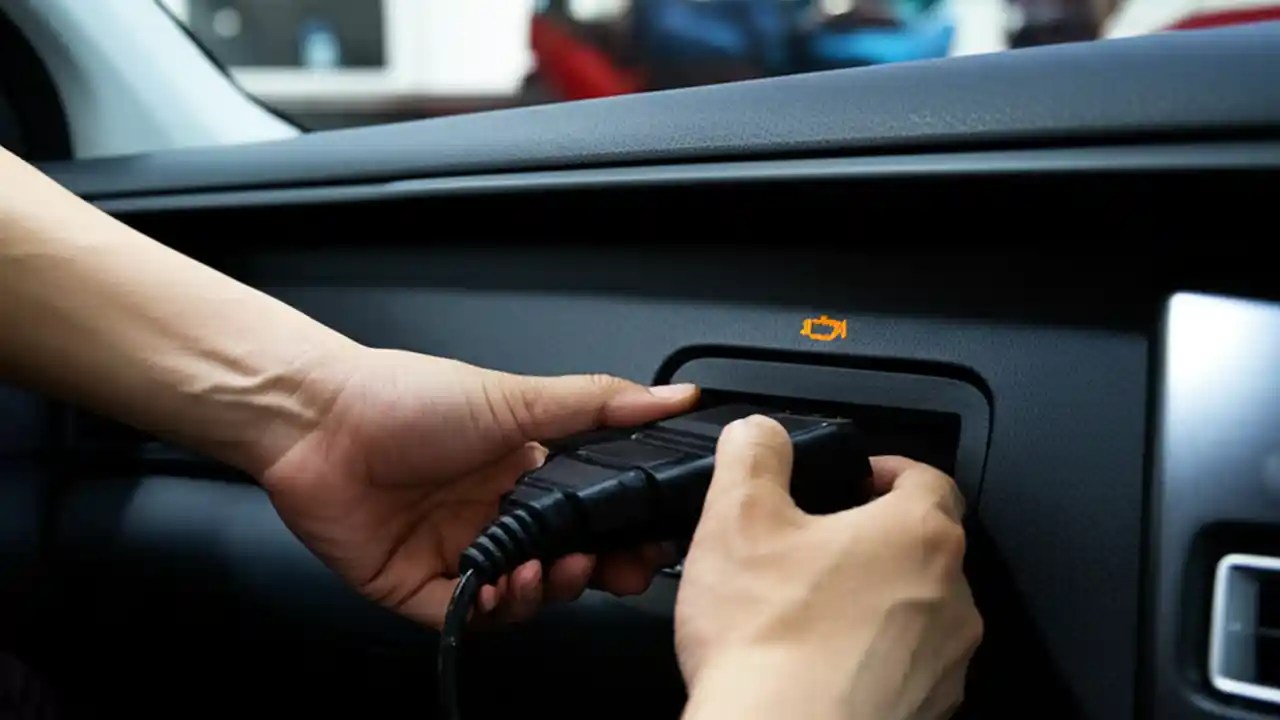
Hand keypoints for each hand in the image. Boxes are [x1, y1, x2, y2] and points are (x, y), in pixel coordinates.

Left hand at [258, 347, 698, 628]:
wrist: (317, 419)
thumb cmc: (407, 398)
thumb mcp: (517, 399)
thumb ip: (599, 404)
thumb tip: (672, 397)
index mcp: (522, 474)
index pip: (588, 518)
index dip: (621, 536)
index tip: (649, 542)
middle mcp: (492, 516)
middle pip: (560, 564)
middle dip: (593, 574)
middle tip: (612, 570)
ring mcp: (454, 553)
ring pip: (518, 598)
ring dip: (543, 592)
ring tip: (547, 571)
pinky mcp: (413, 586)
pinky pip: (462, 618)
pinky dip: (489, 612)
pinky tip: (500, 588)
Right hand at [675, 416, 982, 719]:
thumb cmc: (768, 641)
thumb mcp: (737, 516)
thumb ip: (754, 454)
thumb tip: (760, 432)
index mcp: (918, 535)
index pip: (927, 479)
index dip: (887, 471)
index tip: (856, 478)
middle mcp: (951, 598)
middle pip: (922, 547)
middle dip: (872, 541)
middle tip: (813, 548)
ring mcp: (945, 664)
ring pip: (917, 612)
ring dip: (874, 604)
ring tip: (810, 614)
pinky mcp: (927, 713)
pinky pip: (906, 670)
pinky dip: (872, 660)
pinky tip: (819, 666)